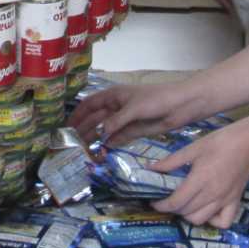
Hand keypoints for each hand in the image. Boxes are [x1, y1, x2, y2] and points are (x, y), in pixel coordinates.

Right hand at [68, 80, 190, 148]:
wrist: (181, 106)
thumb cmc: (156, 99)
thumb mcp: (134, 109)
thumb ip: (115, 122)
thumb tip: (100, 135)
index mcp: (114, 95)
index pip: (90, 104)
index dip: (77, 114)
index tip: (67, 126)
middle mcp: (117, 107)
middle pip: (96, 118)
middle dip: (84, 129)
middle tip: (73, 143)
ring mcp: (125, 119)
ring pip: (105, 129)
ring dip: (95, 138)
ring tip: (84, 150)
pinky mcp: (135, 130)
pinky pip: (118, 137)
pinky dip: (110, 143)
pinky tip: (102, 151)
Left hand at [151, 124, 248, 228]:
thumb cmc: (220, 142)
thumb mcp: (193, 148)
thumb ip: (171, 161)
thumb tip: (151, 168)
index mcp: (200, 180)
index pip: (176, 201)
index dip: (161, 205)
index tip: (153, 200)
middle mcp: (212, 194)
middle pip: (186, 212)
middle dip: (172, 208)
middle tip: (167, 199)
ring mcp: (225, 200)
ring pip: (201, 220)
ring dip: (188, 215)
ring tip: (184, 204)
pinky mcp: (236, 201)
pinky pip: (223, 222)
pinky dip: (212, 221)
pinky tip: (207, 210)